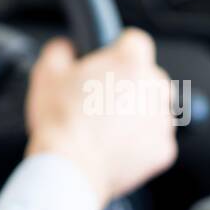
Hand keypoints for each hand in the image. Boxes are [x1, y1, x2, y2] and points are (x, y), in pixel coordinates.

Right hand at [23, 28, 178, 208]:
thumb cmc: (61, 122)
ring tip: (106, 126)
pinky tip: (114, 146)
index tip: (107, 62)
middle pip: (149, 76)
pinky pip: (155, 140)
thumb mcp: (45, 74)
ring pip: (154, 109)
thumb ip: (60, 50)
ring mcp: (162, 121)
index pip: (136, 41)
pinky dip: (140, 143)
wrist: (71, 167)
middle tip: (100, 98)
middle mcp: (154, 88)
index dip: (118, 49)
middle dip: (129, 84)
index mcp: (129, 62)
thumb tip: (65, 47)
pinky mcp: (163, 150)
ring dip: (136, 114)